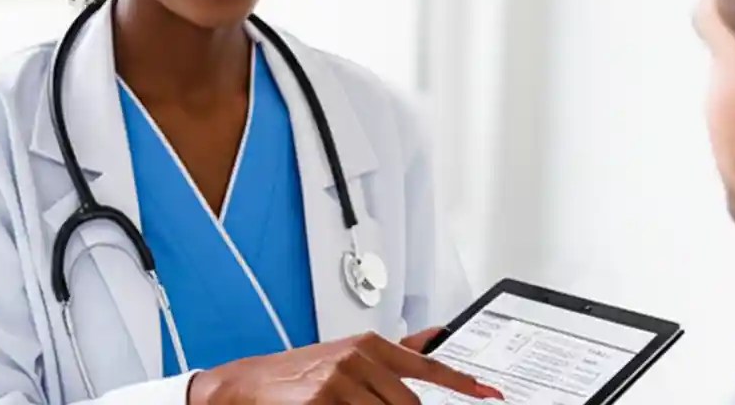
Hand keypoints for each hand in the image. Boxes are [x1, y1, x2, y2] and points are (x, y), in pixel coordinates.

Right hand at [188, 331, 502, 403]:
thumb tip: (435, 336)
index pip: (427, 366)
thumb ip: (396, 351)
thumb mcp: (349, 355)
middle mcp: (358, 358)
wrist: (245, 385)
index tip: (489, 393)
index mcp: (369, 345)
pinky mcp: (322, 400)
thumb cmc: (298, 374)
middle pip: (409, 404)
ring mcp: (340, 381)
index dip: (462, 382)